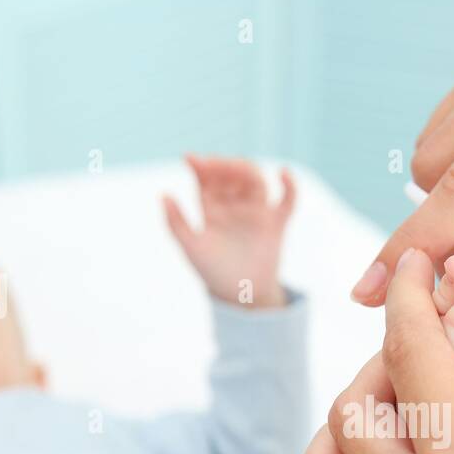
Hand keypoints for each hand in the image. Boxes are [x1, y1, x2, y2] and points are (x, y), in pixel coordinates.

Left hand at [163, 155, 295, 307]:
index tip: (192, 159)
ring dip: (249, 171)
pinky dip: (289, 185)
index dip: (200, 166)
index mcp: (211, 207)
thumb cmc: (212, 271)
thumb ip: (175, 223)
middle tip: (218, 165)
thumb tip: (164, 194)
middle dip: (226, 165)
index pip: (207, 179)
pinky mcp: (276, 222)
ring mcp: (256, 211)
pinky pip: (287, 200)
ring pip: (256, 181)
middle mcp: (234, 204)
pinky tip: (283, 172)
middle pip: (232, 174)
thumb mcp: (190, 247)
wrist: (239, 294)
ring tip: (242, 170)